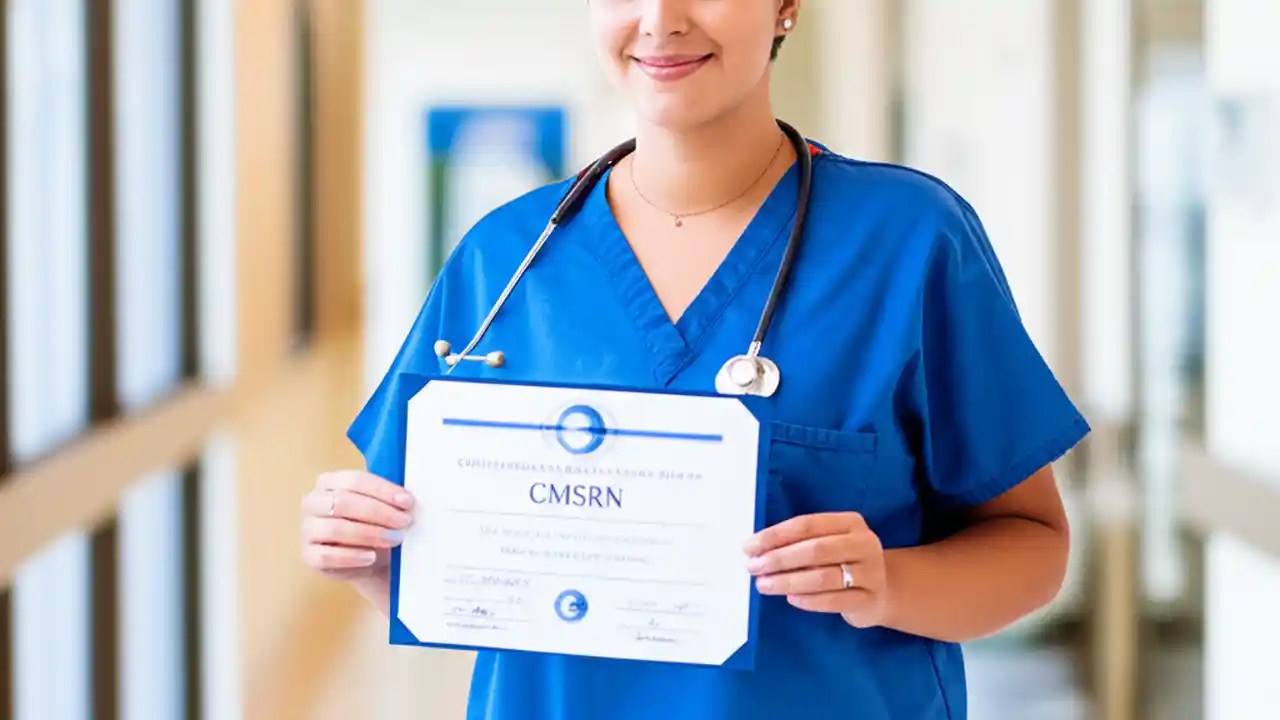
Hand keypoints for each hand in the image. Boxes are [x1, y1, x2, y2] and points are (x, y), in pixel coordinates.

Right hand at [300, 470, 414, 581]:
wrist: (369, 559)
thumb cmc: (375, 525)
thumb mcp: (382, 507)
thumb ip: (390, 499)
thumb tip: (406, 500)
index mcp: (329, 482)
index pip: (355, 480)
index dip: (383, 490)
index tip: (407, 501)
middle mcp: (313, 502)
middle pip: (344, 502)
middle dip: (378, 512)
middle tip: (403, 522)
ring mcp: (307, 529)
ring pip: (336, 528)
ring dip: (370, 534)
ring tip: (393, 540)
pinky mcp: (308, 555)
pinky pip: (327, 556)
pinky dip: (352, 557)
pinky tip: (371, 557)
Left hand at [743, 512, 888, 628]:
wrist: (882, 590)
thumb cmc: (843, 562)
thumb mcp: (828, 543)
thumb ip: (800, 542)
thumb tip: (756, 550)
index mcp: (850, 522)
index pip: (807, 524)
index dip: (775, 535)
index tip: (749, 546)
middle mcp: (864, 543)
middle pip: (815, 549)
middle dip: (779, 559)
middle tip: (752, 567)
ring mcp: (871, 572)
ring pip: (823, 577)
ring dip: (788, 581)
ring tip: (764, 585)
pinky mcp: (869, 600)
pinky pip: (833, 601)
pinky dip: (808, 600)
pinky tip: (790, 598)